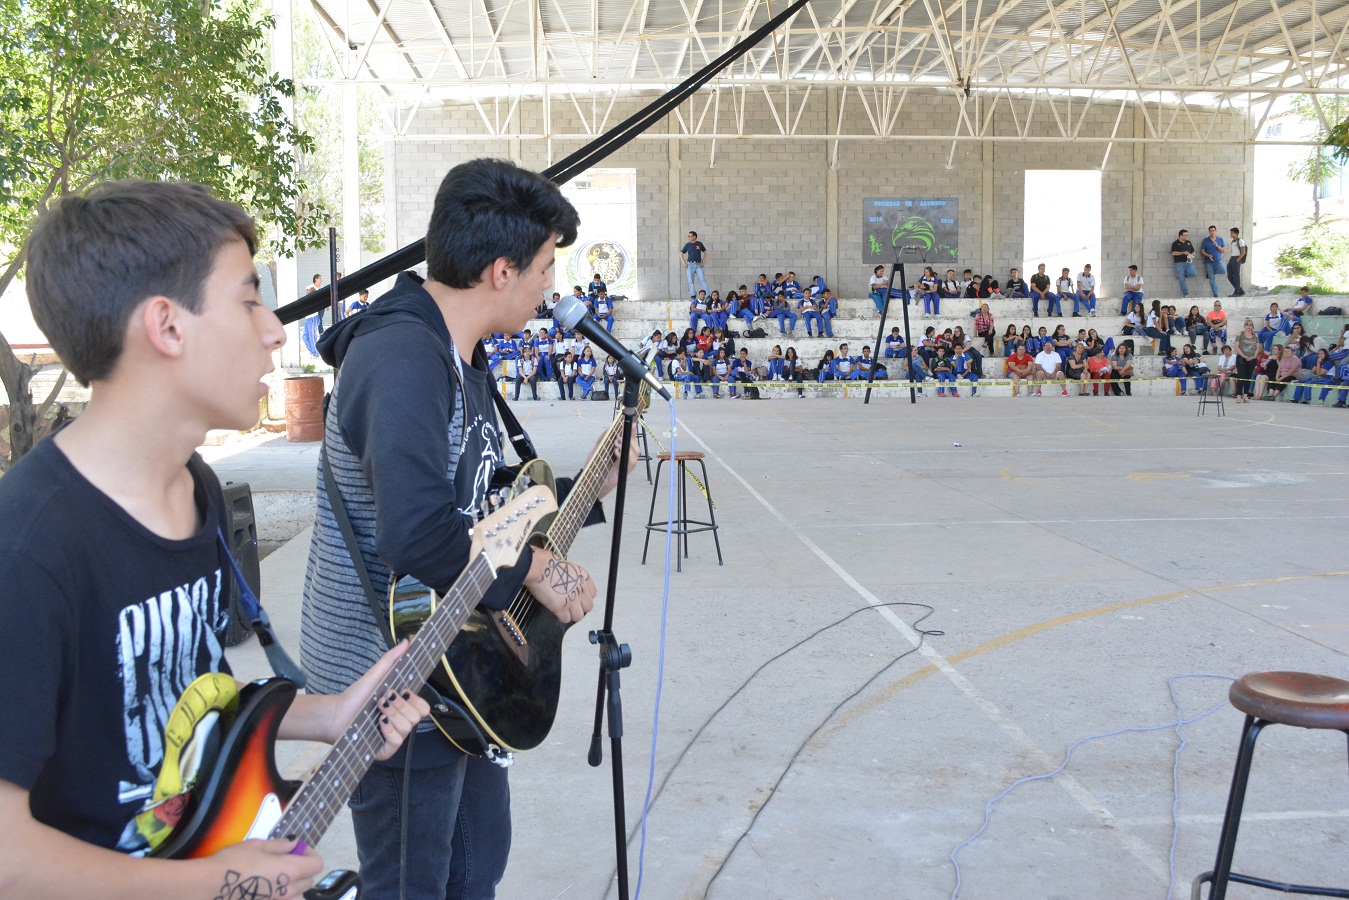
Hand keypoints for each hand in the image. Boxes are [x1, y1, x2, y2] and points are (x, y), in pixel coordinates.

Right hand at [205, 838, 324, 897]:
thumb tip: (294, 843)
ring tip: (279, 878)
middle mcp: (288, 890)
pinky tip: (269, 888)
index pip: (317, 864)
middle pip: (310, 881)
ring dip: (295, 886)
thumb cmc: (234, 862)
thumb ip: (280, 845)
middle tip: (287, 859)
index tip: (296, 848)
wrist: (210, 886)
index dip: (310, 853)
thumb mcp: (258, 846)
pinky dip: (283, 895)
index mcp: (291, 870)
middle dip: (304, 869)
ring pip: (298, 896)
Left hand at [331, 642, 430, 760]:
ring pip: (408, 728)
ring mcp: (394, 737)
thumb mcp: (376, 675)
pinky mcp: (385, 750)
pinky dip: (388, 731)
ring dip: (391, 716)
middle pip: (417, 717)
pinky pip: (397, 741)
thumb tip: (406, 641)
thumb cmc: (356, 696)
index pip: (423, 707)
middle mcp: (401, 723)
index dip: (414, 700)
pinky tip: (377, 724)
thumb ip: (391, 659)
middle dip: (399, 706)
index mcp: (402, 708)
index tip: (400, 691)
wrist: (336, 714)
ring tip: (377, 710)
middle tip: (382, 701)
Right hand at [526, 549, 595, 623]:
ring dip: (571, 615)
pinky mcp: (561, 608)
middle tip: (570, 605)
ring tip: (563, 610)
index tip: (578, 597)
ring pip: (579, 616)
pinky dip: (561, 617)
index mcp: (584, 578)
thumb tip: (569, 584)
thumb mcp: (568, 567)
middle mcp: (581, 590)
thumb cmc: (548, 563)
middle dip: (580, 607)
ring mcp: (572, 600)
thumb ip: (573, 579)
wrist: (539, 568)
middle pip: (588, 607)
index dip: (584, 597)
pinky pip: (566, 620)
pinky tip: (556, 612)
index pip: (593, 594)